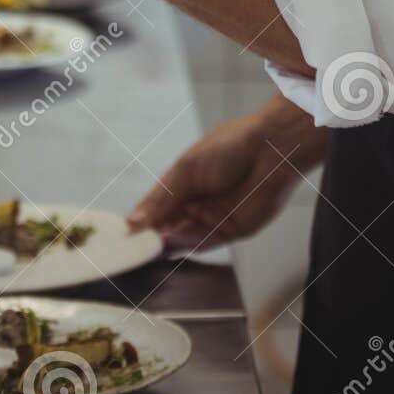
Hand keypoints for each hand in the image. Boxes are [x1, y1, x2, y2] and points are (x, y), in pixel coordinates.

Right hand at [128, 98, 327, 249]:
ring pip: (184, 240)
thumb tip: (133, 221)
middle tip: (131, 248)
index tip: (122, 236)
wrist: (271, 148)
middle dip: (150, 240)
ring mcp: (213, 219)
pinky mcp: (232, 231)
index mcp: (183, 186)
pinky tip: (173, 241)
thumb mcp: (186, 168)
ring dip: (166, 245)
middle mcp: (196, 205)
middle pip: (168, 229)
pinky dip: (188, 244)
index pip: (155, 210)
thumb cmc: (229, 146)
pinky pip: (206, 242)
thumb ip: (161, 199)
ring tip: (147, 246)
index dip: (140, 223)